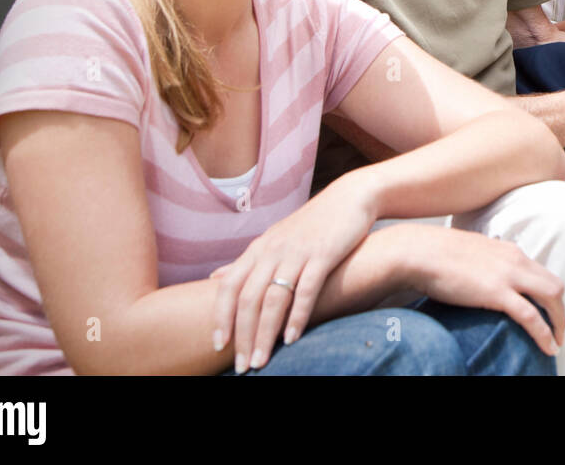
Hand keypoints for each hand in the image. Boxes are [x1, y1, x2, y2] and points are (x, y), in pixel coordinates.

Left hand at [210, 174, 377, 372]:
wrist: (349, 198)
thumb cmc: (311, 224)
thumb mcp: (274, 239)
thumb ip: (247, 262)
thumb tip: (215, 278)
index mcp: (258, 248)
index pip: (230, 286)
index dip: (221, 317)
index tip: (218, 346)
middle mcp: (273, 250)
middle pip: (249, 298)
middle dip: (243, 335)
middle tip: (243, 366)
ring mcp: (297, 252)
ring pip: (274, 298)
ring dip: (265, 334)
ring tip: (261, 361)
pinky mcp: (323, 254)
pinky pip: (306, 290)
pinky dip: (297, 316)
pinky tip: (292, 338)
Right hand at [401, 224, 564, 355]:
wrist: (419, 251)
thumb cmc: (435, 253)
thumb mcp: (470, 252)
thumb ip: (485, 262)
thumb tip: (485, 276)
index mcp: (509, 250)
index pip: (541, 272)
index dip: (547, 295)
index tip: (546, 312)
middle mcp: (515, 259)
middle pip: (554, 284)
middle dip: (560, 310)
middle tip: (557, 330)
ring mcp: (509, 275)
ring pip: (552, 297)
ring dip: (559, 322)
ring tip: (556, 342)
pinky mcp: (498, 293)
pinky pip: (532, 317)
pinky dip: (545, 333)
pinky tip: (548, 347)